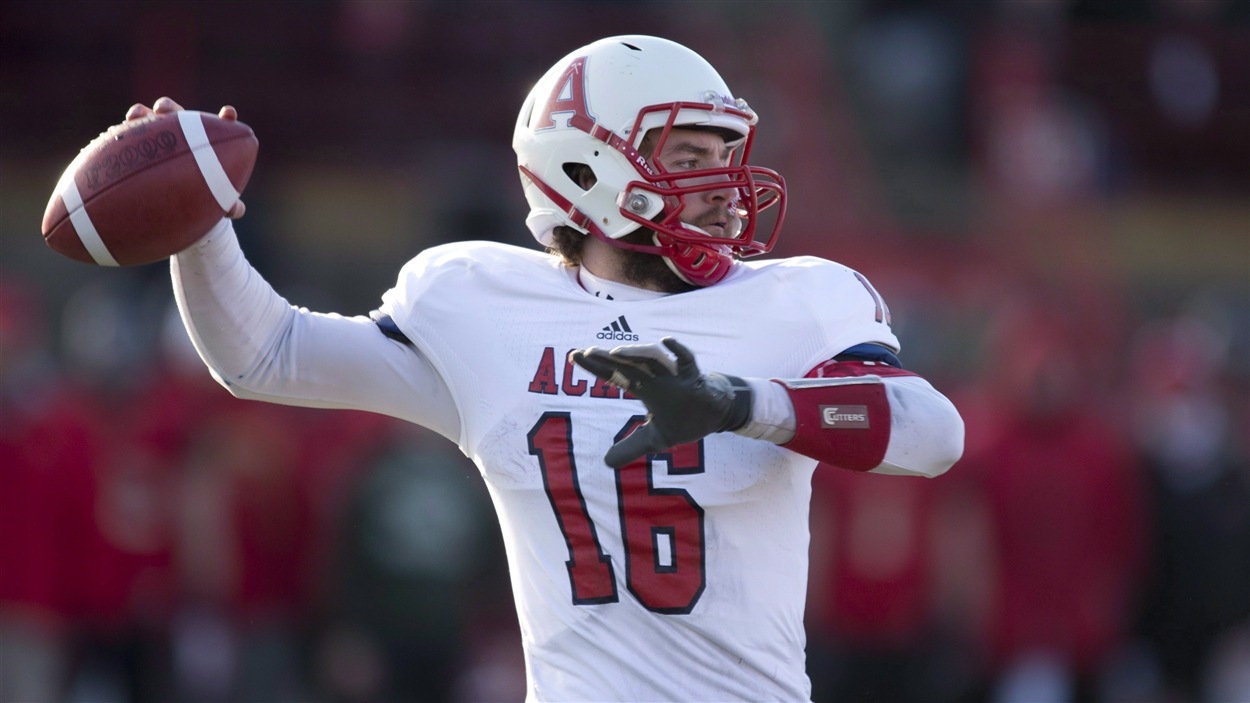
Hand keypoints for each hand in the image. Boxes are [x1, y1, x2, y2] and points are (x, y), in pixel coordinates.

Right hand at [125, 97, 246, 218]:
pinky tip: (114, 138)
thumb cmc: (202, 197)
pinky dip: (123, 136)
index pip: (219, 126)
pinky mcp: (139, 145)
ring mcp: (158, 136)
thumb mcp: (215, 201)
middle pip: (176, 114)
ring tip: (136, 115)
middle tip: (163, 109)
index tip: (228, 114)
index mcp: (205, 141)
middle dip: (169, 108)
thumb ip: (228, 203)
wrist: (176, 203)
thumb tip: (237, 210)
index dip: (225, 118)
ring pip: (148, 120)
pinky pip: (128, 138)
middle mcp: (181, 133)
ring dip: (142, 113)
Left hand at [570, 337, 750, 466]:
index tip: (573, 356)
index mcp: (643, 387)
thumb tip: (606, 463)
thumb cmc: (684, 418)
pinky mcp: (695, 377)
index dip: (595, 366)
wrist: (716, 414)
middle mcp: (655, 377)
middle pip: (627, 363)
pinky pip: (687, 360)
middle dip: (606, 357)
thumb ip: (631, 447)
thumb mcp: (655, 440)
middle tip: (584, 352)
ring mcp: (674, 375)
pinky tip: (666, 340)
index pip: (614, 374)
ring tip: (614, 353)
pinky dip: (677, 350)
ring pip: (652, 358)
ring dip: (634, 354)